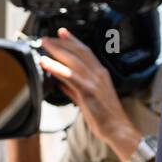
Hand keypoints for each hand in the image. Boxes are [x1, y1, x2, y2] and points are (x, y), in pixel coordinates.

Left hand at [38, 28, 134, 147]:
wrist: (117, 129)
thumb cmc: (105, 116)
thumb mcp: (88, 98)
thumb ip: (73, 89)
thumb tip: (60, 83)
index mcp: (101, 74)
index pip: (86, 52)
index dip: (73, 41)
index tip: (62, 32)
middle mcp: (99, 74)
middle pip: (79, 51)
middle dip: (62, 42)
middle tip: (46, 37)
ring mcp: (94, 81)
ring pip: (74, 60)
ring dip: (57, 50)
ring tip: (44, 44)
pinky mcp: (88, 91)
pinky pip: (70, 76)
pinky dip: (56, 67)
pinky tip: (45, 62)